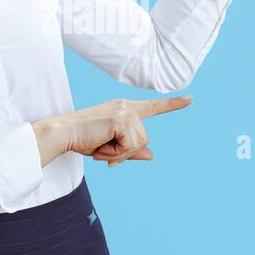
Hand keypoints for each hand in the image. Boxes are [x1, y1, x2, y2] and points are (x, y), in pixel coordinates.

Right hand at [35, 95, 194, 167]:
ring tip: (100, 147)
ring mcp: (124, 110)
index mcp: (124, 109)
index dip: (172, 104)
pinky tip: (100, 146)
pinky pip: (129, 146)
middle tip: (103, 151)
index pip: (152, 107)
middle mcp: (126, 106)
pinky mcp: (121, 118)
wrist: (63, 134)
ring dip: (118, 153)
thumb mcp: (110, 147)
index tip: (190, 98)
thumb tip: (152, 155)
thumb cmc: (83, 139)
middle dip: (124, 152)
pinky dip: (115, 153)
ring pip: (138, 144)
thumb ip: (130, 150)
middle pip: (143, 139)